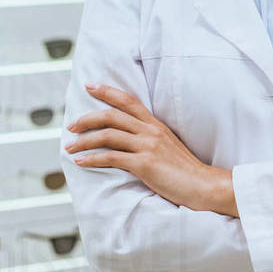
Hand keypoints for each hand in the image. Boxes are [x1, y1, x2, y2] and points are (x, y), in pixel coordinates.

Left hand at [64, 84, 219, 212]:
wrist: (203, 185)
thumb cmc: (185, 171)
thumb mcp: (169, 146)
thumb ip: (151, 139)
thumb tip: (130, 139)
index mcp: (156, 125)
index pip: (129, 101)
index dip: (107, 91)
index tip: (89, 86)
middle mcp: (151, 131)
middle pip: (112, 115)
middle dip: (87, 118)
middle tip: (71, 125)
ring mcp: (148, 146)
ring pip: (107, 135)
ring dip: (84, 140)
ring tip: (69, 147)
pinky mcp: (144, 164)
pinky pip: (111, 157)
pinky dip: (91, 159)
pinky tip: (80, 161)